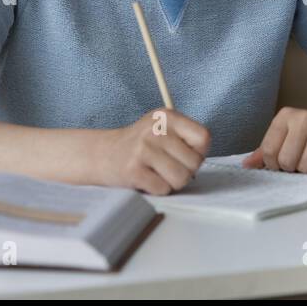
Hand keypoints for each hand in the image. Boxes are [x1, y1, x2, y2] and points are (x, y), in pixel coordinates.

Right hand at [95, 108, 210, 194]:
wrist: (103, 153)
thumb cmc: (140, 145)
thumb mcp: (162, 129)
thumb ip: (185, 138)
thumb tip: (200, 159)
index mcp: (167, 116)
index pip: (203, 137)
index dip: (199, 152)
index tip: (184, 155)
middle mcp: (155, 129)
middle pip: (194, 162)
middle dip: (185, 171)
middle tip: (167, 167)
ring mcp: (143, 149)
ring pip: (181, 178)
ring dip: (172, 183)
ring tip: (158, 174)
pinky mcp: (133, 170)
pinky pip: (163, 189)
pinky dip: (157, 190)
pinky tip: (146, 179)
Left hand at [243, 107, 306, 172]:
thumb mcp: (285, 137)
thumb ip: (265, 151)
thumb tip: (246, 165)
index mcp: (285, 116)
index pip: (269, 151)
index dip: (274, 164)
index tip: (282, 161)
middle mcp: (303, 117)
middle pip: (286, 161)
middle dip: (293, 167)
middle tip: (300, 158)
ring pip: (305, 167)